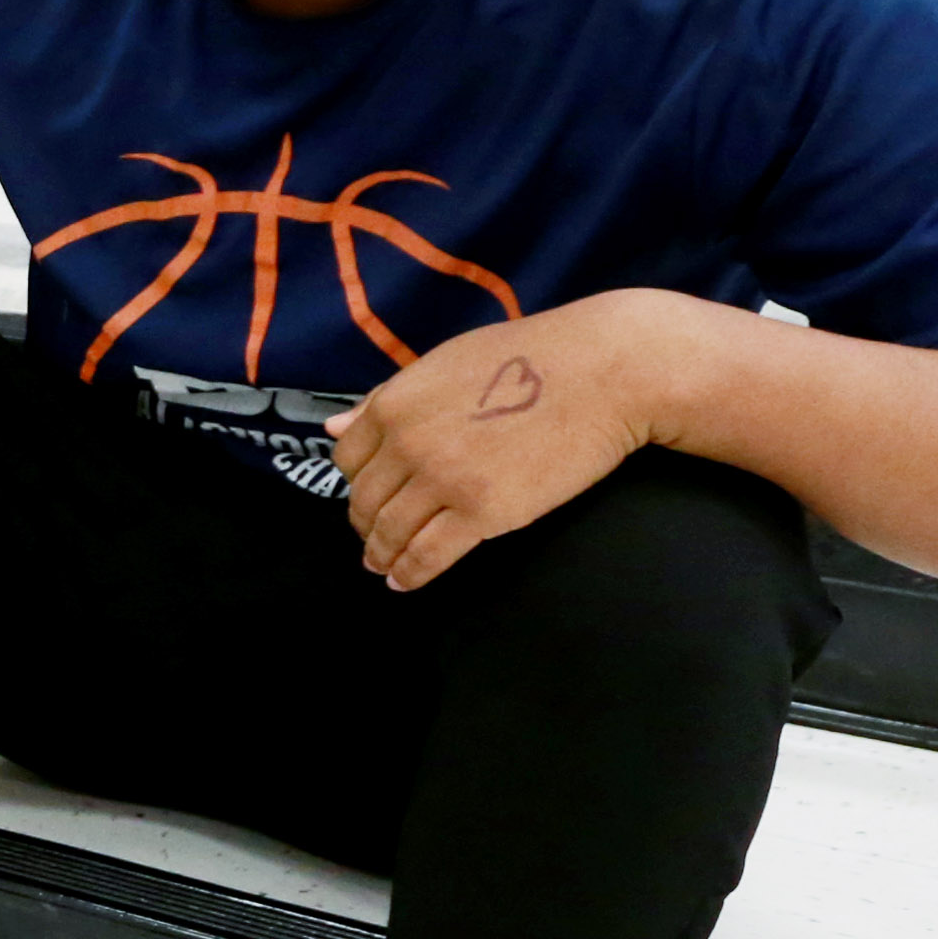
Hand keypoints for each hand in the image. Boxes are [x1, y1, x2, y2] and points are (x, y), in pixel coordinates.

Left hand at [329, 294, 667, 591]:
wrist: (604, 372)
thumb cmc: (532, 357)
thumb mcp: (446, 364)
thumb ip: (387, 397)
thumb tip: (334, 425)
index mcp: (395, 403)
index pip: (348, 458)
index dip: (354, 481)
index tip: (365, 495)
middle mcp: (407, 443)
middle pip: (365, 500)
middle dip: (365, 523)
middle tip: (373, 537)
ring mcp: (442, 480)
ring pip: (390, 533)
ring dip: (381, 554)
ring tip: (382, 564)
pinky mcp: (481, 513)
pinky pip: (428, 556)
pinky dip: (409, 573)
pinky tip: (404, 581)